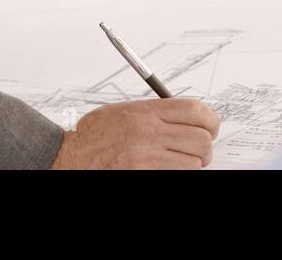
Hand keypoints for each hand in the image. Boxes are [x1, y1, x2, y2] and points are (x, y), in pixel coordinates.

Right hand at [50, 98, 221, 168]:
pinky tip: (173, 168)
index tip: (210, 126)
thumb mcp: (124, 110)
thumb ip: (154, 111)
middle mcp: (150, 130)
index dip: (210, 119)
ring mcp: (148, 154)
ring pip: (195, 159)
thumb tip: (182, 115)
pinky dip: (182, 171)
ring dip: (195, 162)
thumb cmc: (94, 134)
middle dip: (206, 145)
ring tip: (186, 160)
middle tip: (201, 149)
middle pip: (201, 136)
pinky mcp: (145, 171)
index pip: (195, 110)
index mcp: (147, 110)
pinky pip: (180, 172)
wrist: (71, 155)